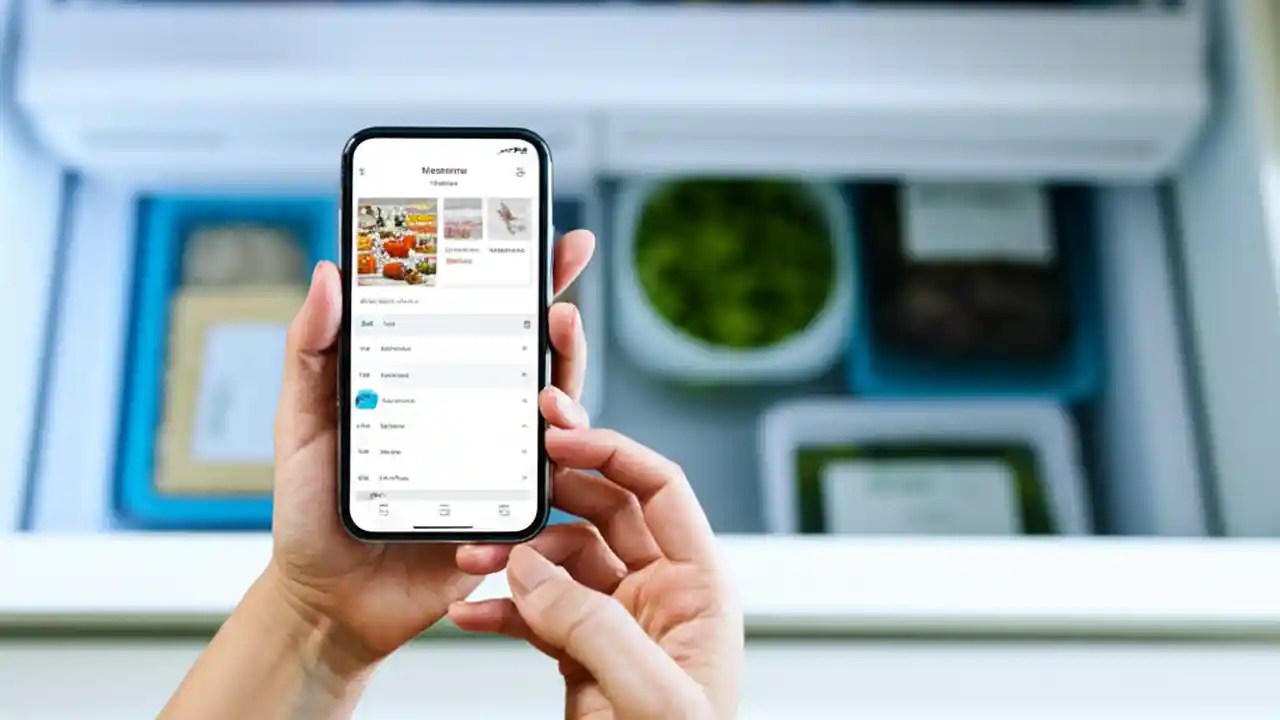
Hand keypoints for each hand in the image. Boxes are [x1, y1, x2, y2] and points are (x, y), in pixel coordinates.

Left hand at [266, 229, 596, 670]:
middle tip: (562, 259)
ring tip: (557, 329)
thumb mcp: (300, 421)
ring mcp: (497, 462)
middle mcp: (472, 415)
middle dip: (553, 299)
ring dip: (564, 363)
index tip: (528, 221)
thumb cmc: (311, 512)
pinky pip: (546, 475)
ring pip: (552, 406)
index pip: (473, 316)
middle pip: (528, 350)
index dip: (504, 270)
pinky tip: (551, 416)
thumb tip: (328, 271)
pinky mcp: (511, 513)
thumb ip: (311, 350)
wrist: (328, 602)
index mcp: (427, 383)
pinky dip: (556, 444)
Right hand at [450, 421, 744, 718]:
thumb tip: (532, 567)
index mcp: (698, 587)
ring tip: (473, 561)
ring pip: (560, 561)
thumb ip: (593, 624)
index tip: (560, 434)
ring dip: (514, 554)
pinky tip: (468, 611)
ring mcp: (617, 623)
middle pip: (604, 512)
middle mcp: (660, 595)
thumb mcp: (649, 695)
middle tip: (507, 472)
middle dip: (551, 493)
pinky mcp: (580, 654)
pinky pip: (536, 611)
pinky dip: (500, 607)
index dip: (612, 452)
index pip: (660, 489)